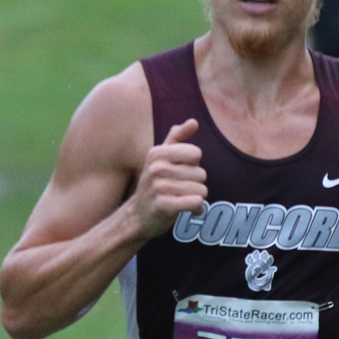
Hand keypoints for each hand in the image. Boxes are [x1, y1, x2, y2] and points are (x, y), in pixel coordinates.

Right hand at [130, 119, 206, 237]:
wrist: (137, 216)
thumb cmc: (154, 184)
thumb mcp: (160, 158)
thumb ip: (177, 138)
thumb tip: (194, 121)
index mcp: (157, 153)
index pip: (196, 153)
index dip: (192, 165)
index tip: (179, 172)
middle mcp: (157, 168)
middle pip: (201, 173)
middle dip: (195, 184)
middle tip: (179, 190)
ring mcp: (159, 187)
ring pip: (202, 190)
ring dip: (197, 198)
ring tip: (182, 200)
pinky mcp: (164, 206)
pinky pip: (196, 202)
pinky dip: (197, 208)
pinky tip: (189, 210)